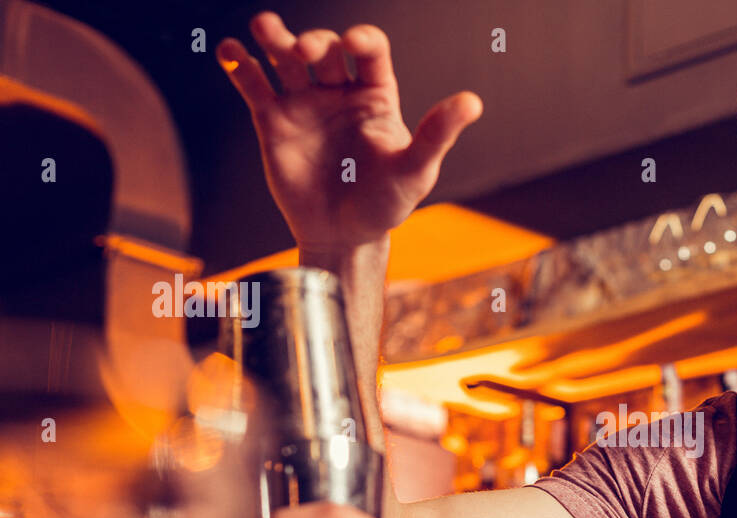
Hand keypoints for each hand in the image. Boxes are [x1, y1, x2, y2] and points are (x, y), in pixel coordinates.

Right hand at [217, 12, 481, 251]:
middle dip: (315, 41)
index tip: (353, 42)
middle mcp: (339, 92)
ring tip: (263, 27)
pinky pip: (255, 86)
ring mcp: (304, 103)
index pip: (369, 52)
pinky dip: (241, 66)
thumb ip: (438, 134)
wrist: (342, 237)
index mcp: (376, 95)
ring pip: (286, 59)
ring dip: (275, 38)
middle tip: (305, 51)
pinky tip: (229, 53)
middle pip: (325, 48)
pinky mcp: (273, 121)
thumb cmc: (385, 205)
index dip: (361, 39)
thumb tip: (473, 101)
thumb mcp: (414, 170)